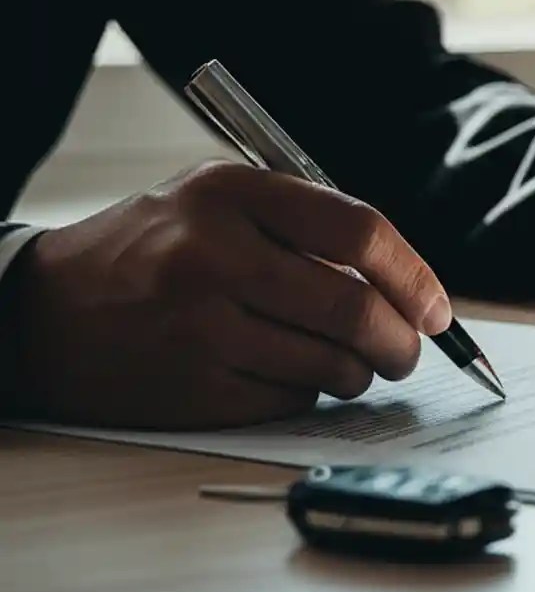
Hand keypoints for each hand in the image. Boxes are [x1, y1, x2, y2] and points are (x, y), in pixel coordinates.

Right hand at [14, 161, 450, 429]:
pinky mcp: (191, 390)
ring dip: (359, 371)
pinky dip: (309, 392)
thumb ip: (306, 226)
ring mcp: (200, 327)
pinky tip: (287, 372)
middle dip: (402, 341)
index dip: (413, 275)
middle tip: (408, 350)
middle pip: (355, 309)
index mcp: (230, 192)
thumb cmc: (153, 250)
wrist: (43, 312)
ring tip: (350, 361)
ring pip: (332, 365)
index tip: (436, 308)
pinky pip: (291, 399)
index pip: (359, 231)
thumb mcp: (218, 202)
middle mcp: (214, 255)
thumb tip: (404, 285)